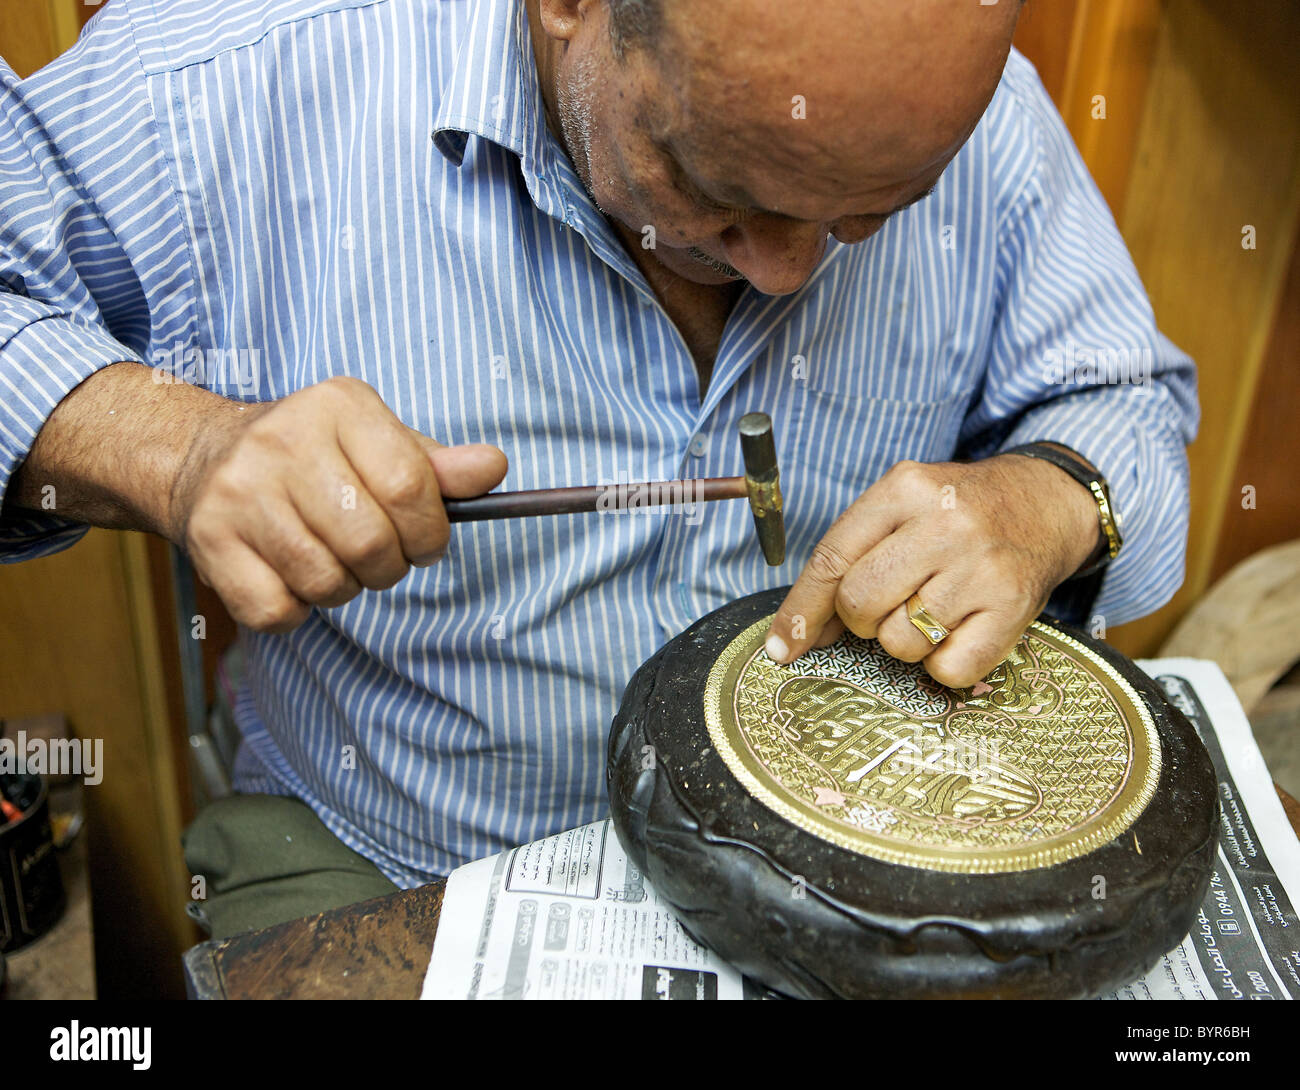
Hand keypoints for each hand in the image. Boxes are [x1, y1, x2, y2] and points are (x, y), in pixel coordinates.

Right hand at [169, 376, 506, 631]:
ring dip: (344, 588)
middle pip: (370, 543)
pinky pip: (278, 610)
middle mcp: (283, 440)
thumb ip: (438, 466)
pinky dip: (297, 609)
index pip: (409, 486)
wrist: (202, 456)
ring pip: (327, 582)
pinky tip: (290, 575)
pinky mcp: (209, 540)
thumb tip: (493, 468)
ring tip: (333, 560)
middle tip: (381, 559)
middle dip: (391, 567)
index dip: (430, 532)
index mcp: (338, 405)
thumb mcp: (379, 443)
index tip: (427, 543)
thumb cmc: (317, 456)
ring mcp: (240, 491)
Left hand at [764, 454, 1100, 686]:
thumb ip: (850, 556)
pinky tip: (958, 631)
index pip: (831, 560)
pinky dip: (942, 664)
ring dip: (904, 640)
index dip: (799, 611)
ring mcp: (982, 567)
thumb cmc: (956, 514)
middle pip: (859, 604)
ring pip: (900, 642)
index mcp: (904, 489)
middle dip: (862, 619)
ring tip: (932, 608)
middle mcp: (944, 524)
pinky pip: (947, 669)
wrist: (1045, 503)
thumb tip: (798, 634)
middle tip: (891, 602)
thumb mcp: (901, 507)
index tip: (781, 649)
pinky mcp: (1013, 608)